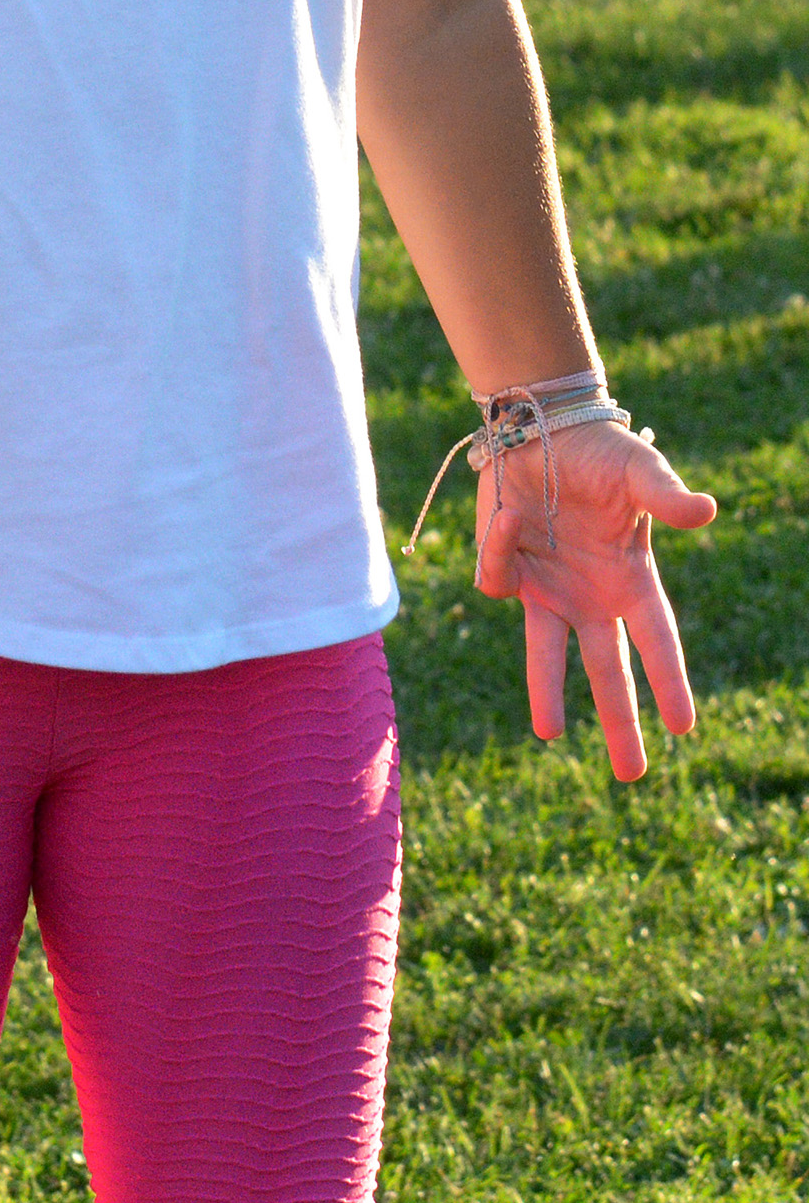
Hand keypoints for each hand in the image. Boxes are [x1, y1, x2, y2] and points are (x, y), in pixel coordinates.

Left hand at [475, 419, 717, 780]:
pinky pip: (497, 580)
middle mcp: (590, 595)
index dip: (670, 681)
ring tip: (549, 733)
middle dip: (620, 722)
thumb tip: (705, 511)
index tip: (685, 727)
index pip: (657, 640)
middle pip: (607, 670)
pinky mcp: (506, 568)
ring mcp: (546, 588)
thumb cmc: (600, 451)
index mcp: (630, 579)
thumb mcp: (639, 471)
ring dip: (547, 692)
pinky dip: (499, 553)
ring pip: (547, 653)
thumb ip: (667, 497)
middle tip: (631, 774)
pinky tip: (510, 516)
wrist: (539, 427)